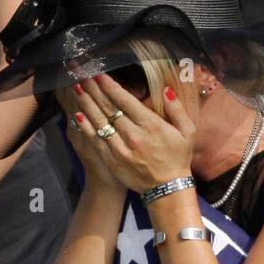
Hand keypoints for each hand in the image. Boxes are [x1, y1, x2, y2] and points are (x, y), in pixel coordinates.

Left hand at [67, 73, 195, 193]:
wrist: (167, 189)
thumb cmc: (178, 157)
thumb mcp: (187, 132)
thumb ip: (177, 109)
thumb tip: (166, 89)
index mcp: (150, 125)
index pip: (124, 100)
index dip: (109, 86)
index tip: (99, 74)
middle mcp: (132, 135)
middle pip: (108, 107)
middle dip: (93, 89)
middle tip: (81, 74)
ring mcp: (120, 148)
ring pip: (99, 122)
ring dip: (86, 103)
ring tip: (76, 88)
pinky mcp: (112, 160)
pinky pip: (95, 140)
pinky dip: (85, 127)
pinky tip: (77, 115)